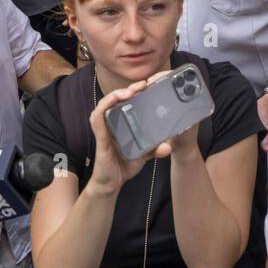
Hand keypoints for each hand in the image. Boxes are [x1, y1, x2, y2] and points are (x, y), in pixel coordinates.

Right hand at [87, 77, 152, 193]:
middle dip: (130, 89)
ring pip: (106, 103)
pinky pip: (98, 118)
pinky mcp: (100, 136)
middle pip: (117, 98)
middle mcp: (111, 121)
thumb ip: (156, 149)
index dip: (136, 91)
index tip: (149, 85)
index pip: (127, 101)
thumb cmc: (125, 164)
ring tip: (130, 91)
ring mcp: (104, 128)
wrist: (112, 182)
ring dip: (117, 94)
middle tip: (144, 84)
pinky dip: (105, 106)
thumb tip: (169, 146)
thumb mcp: (144, 154)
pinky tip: (114, 100)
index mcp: (121, 122)